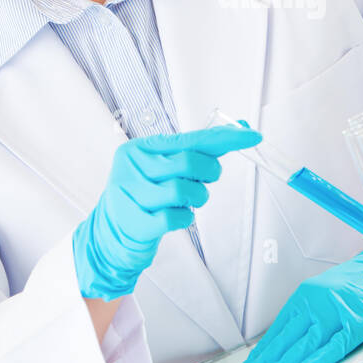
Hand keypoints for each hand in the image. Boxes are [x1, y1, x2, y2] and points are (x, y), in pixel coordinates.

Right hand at [73, 125, 261, 299]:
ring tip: (188, 201)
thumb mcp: (162, 167)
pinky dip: (184, 218)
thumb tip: (237, 129)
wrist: (112, 232)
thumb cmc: (146, 194)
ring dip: (196, 198)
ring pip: (183, 191)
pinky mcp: (134, 222)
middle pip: (189, 162)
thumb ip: (194, 151)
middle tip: (204, 181)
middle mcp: (132, 167)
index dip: (224, 139)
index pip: (190, 139)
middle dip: (208, 173)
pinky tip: (176, 216)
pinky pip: (174, 218)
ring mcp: (130, 194)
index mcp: (141, 148)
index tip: (251, 136)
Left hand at [223, 242, 362, 362]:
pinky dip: (318, 359)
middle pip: (281, 345)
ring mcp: (336, 313)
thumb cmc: (357, 287)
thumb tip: (280, 355)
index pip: (272, 339)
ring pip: (302, 347)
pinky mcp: (360, 321)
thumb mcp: (323, 301)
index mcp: (302, 302)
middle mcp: (314, 306)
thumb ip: (304, 326)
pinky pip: (336, 344)